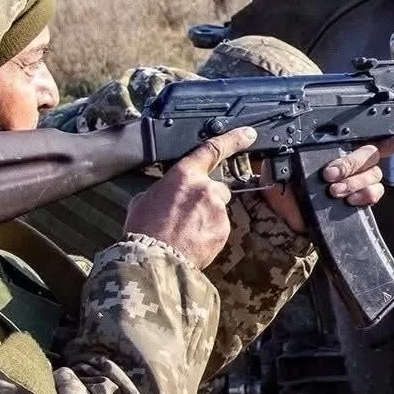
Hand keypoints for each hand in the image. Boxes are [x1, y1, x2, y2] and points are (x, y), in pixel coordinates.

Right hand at [126, 126, 256, 269]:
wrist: (155, 259)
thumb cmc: (144, 230)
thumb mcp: (144, 199)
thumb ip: (164, 189)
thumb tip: (169, 193)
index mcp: (184, 175)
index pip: (212, 150)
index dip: (233, 139)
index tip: (248, 134)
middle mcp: (206, 188)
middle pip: (216, 187)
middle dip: (205, 197)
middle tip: (185, 214)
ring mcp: (217, 210)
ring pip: (217, 208)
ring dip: (206, 216)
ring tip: (184, 231)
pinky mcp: (224, 229)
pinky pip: (219, 226)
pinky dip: (209, 232)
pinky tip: (192, 240)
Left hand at [260, 134, 393, 233]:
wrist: (282, 219)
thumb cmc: (281, 187)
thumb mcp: (282, 163)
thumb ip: (292, 151)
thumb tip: (300, 142)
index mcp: (335, 149)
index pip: (365, 137)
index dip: (387, 137)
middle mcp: (351, 163)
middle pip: (370, 154)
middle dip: (351, 163)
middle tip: (330, 174)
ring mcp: (357, 182)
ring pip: (373, 175)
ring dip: (355, 182)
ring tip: (334, 192)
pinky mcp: (358, 201)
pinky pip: (374, 194)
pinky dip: (365, 195)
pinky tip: (351, 200)